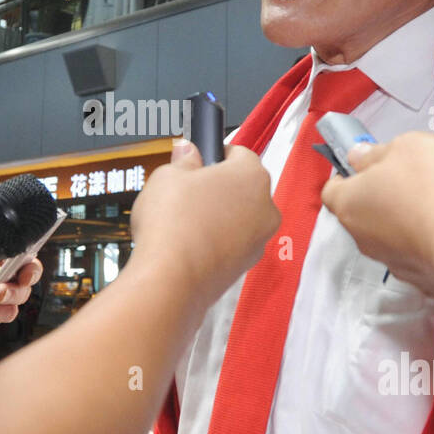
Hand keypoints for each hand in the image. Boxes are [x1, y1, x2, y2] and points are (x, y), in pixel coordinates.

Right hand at [129, 141, 278, 306]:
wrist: (171, 280)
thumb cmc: (174, 227)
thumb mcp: (167, 176)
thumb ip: (183, 160)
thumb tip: (187, 153)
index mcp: (252, 176)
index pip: (239, 153)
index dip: (215, 155)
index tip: (198, 161)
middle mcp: (265, 208)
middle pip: (242, 188)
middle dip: (217, 188)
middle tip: (186, 191)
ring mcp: (258, 240)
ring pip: (239, 218)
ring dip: (218, 216)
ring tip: (183, 220)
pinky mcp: (246, 266)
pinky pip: (233, 243)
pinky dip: (216, 241)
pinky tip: (189, 242)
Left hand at [320, 132, 433, 298]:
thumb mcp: (406, 146)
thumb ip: (377, 152)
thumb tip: (360, 157)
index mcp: (349, 204)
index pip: (332, 190)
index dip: (348, 175)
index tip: (368, 164)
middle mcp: (363, 239)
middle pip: (364, 213)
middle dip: (383, 196)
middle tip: (412, 178)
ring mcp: (393, 263)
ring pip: (393, 236)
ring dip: (408, 221)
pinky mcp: (423, 280)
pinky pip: (422, 256)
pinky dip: (431, 243)